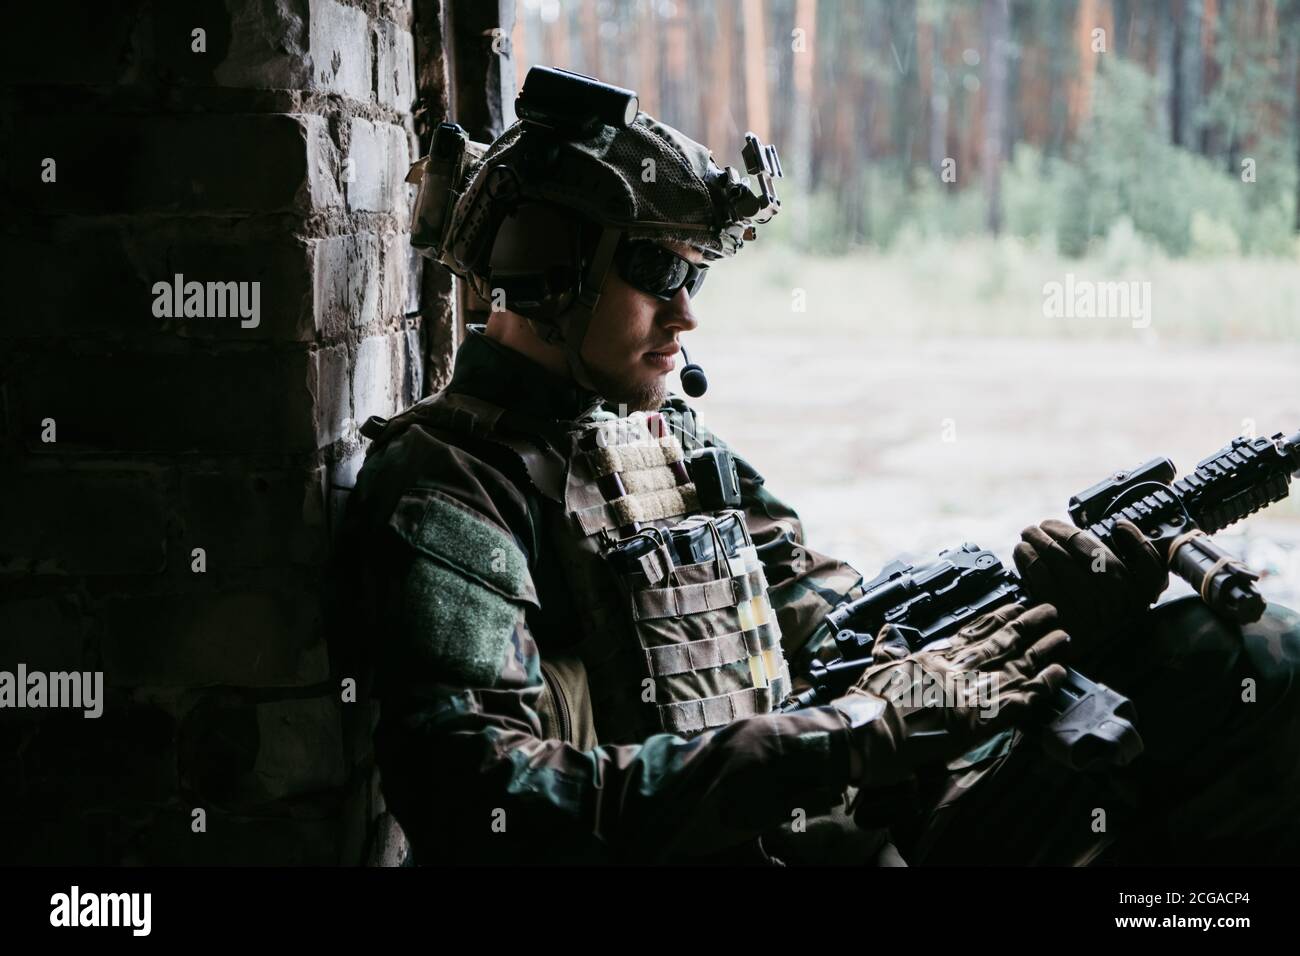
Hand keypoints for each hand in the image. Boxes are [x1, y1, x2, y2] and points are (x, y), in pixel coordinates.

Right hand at [832, 603, 1069, 786]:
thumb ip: (888, 647)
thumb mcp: (877, 665)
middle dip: (1028, 625)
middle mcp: (959, 668)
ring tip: (1063, 636)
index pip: (973, 631)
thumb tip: (888, 631)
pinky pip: (1022, 700)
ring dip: (1043, 651)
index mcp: (935, 656)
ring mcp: (974, 691)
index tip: (1015, 605)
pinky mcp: (984, 718)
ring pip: (1018, 665)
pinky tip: (1058, 673)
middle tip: (1049, 610)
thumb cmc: (871, 701)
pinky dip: (1041, 687)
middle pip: (1002, 641)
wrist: (873, 729)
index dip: (997, 617)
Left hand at [1013, 518, 1167, 654]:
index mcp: (1137, 602)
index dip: (1138, 545)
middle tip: (1043, 524)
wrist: (1070, 652)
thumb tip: (1118, 529)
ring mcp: (1092, 621)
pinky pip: (1045, 585)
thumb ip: (1124, 561)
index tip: (1119, 525)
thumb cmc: (1091, 612)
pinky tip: (1022, 552)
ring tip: (1029, 533)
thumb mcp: (1117, 591)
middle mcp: (1118, 612)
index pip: (1150, 572)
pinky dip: (1031, 563)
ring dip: (1043, 544)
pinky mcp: (1062, 626)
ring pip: (1068, 569)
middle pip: (1098, 561)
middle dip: (1066, 535)